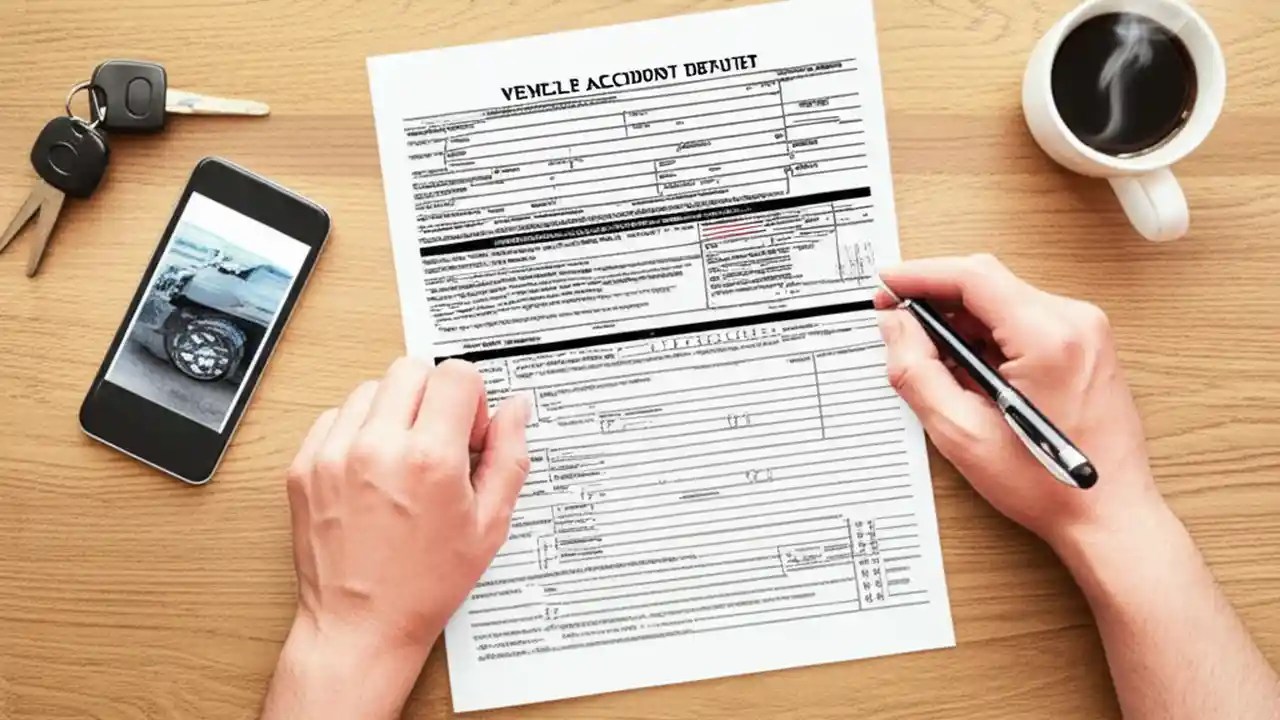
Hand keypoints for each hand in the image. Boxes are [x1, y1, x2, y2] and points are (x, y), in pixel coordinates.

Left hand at [261, 358, 529, 719]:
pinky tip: (372, 469)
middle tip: (439, 439)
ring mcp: (334, 455)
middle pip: (412, 369)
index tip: (469, 431)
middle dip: (433, 395)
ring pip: (371, 388)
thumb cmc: (423, 586)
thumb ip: (509, 456)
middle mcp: (378, 448)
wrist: (360, 626)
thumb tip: (516, 408)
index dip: (472, 399)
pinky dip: (357, 431)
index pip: (456, 374)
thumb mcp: (489, 525)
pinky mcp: (304, 467)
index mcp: (430, 459)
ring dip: (393, 410)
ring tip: (403, 457)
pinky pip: (335, 416)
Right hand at [875, 255, 1161, 549]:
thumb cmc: (1050, 488)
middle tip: (899, 327)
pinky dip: (988, 336)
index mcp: (1048, 338)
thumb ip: (917, 372)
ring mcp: (1086, 332)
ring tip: (939, 367)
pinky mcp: (1086, 345)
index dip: (921, 275)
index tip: (888, 284)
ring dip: (962, 323)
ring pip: (1003, 302)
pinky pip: (1023, 320)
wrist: (1109, 517)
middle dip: (936, 301)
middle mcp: (1075, 323)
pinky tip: (973, 373)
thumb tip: (896, 327)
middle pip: (987, 284)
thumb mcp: (962, 433)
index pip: (973, 277)